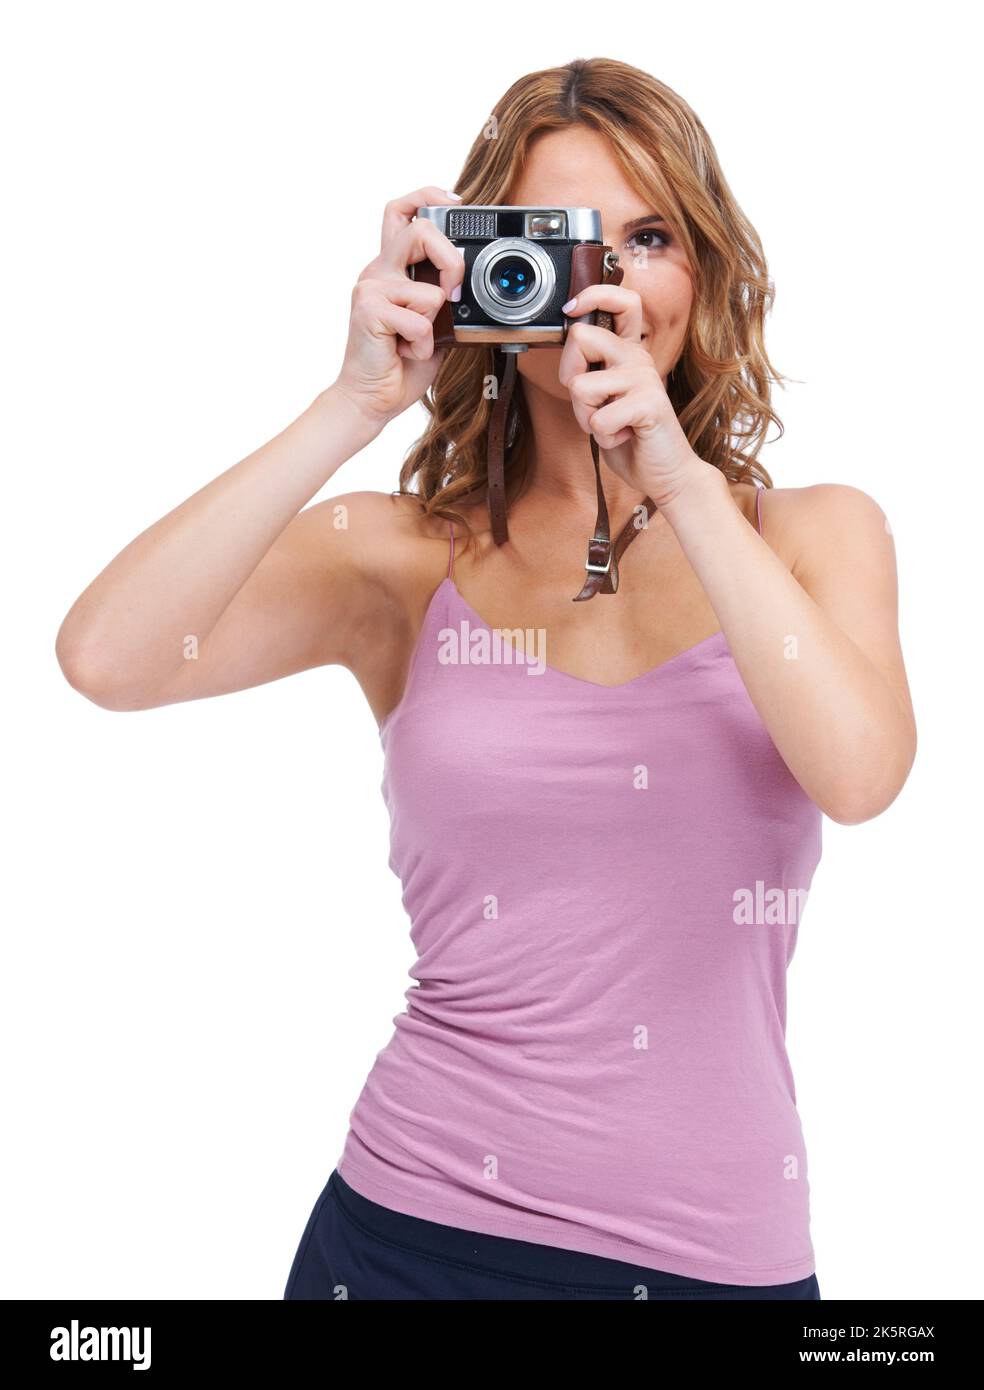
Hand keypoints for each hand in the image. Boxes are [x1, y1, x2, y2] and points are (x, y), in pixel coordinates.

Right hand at [331, 185, 464, 430]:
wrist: (372, 399)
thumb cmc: (401, 363)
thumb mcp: (434, 323)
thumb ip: (444, 295)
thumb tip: (468, 280)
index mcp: (391, 267)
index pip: (402, 211)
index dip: (429, 196)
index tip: (457, 204)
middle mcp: (378, 271)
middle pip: (418, 229)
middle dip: (450, 259)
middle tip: (452, 292)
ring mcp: (370, 288)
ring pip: (428, 288)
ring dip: (434, 322)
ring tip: (416, 339)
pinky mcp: (368, 310)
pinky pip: (420, 319)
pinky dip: (424, 344)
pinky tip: (407, 352)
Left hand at [558, 284, 705, 506]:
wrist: (665, 473)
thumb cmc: (632, 438)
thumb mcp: (602, 400)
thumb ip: (589, 375)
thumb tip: (568, 354)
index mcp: (629, 351)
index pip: (621, 300)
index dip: (592, 295)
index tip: (572, 308)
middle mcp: (637, 357)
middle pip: (580, 337)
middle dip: (569, 375)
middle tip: (590, 402)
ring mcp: (645, 377)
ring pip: (580, 386)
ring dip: (586, 417)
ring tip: (610, 424)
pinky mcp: (649, 403)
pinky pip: (598, 418)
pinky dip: (603, 437)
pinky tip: (624, 436)